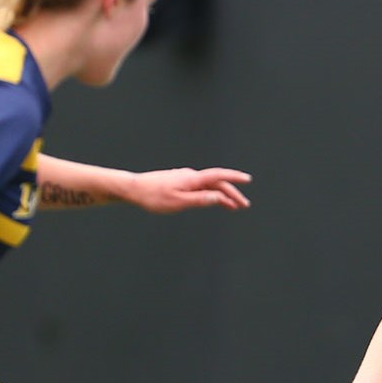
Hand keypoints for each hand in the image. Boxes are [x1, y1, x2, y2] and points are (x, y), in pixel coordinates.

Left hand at [124, 167, 251, 212]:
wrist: (133, 188)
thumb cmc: (154, 197)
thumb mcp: (178, 202)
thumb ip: (200, 200)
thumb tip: (219, 197)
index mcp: (192, 179)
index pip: (218, 176)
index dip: (234, 178)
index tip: (247, 179)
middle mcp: (190, 176)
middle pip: (216, 183)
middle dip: (232, 193)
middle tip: (243, 205)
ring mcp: (185, 178)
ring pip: (209, 185)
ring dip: (222, 195)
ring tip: (232, 207)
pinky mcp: (179, 181)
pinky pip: (200, 187)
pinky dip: (210, 194)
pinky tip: (212, 200)